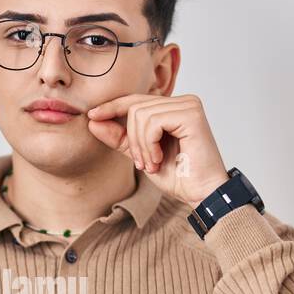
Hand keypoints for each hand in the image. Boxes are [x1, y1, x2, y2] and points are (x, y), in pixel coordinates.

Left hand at [85, 93, 229, 207]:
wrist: (200, 193)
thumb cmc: (178, 175)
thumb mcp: (141, 154)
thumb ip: (120, 137)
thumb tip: (93, 121)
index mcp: (172, 107)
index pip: (135, 100)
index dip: (112, 106)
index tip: (92, 116)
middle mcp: (183, 101)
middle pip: (135, 107)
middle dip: (132, 139)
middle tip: (141, 164)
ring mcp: (188, 105)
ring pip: (141, 115)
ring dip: (141, 145)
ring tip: (152, 164)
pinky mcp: (191, 114)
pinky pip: (153, 122)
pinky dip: (150, 144)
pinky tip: (159, 159)